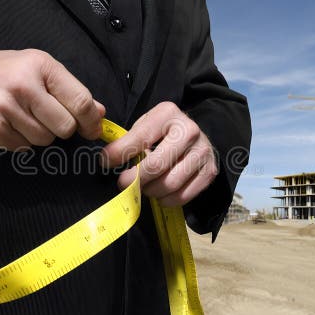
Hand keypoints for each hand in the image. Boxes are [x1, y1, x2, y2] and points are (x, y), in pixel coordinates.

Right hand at [0, 49, 104, 148]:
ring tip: (20, 118)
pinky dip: (18, 142)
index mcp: (40, 65)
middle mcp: (23, 84)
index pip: (80, 100)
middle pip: (65, 126)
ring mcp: (6, 107)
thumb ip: (66, 89)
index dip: (91, 120)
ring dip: (38, 136)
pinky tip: (6, 126)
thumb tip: (99, 113)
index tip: (91, 129)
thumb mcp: (33, 69)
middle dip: (60, 129)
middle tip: (44, 118)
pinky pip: (23, 148)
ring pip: (45, 140)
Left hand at [100, 102, 217, 205]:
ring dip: (150, 191)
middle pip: (156, 166)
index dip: (118, 153)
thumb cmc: (162, 133)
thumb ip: (127, 140)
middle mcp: (190, 130)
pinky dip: (166, 200)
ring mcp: (203, 152)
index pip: (140, 139)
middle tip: (123, 184)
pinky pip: (182, 196)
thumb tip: (106, 160)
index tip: (104, 163)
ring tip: (143, 187)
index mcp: (169, 114)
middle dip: (135, 179)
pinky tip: (159, 193)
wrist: (194, 136)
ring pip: (169, 184)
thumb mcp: (144, 127)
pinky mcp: (210, 171)